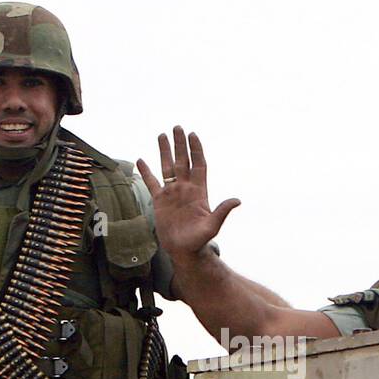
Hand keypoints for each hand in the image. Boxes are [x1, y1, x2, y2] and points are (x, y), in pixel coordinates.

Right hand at [137, 126, 239, 260]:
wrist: (184, 251)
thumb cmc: (199, 241)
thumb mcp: (213, 226)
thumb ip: (222, 212)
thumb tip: (237, 200)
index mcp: (199, 191)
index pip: (198, 165)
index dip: (196, 150)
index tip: (193, 135)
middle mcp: (185, 189)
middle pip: (183, 161)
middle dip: (180, 144)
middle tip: (177, 127)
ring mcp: (172, 193)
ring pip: (168, 167)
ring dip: (165, 151)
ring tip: (161, 135)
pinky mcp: (160, 201)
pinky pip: (152, 183)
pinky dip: (146, 172)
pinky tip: (141, 160)